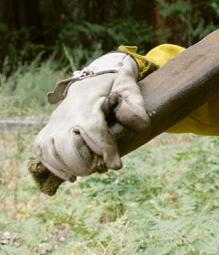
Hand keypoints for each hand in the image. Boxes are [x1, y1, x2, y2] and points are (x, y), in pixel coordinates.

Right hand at [32, 53, 149, 182]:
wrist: (93, 79)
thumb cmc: (115, 85)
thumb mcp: (130, 88)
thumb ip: (135, 105)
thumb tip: (141, 125)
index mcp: (88, 104)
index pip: (92, 129)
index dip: (104, 149)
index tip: (116, 165)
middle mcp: (66, 114)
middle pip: (66, 144)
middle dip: (83, 162)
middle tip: (100, 167)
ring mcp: (55, 122)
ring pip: (50, 150)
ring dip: (67, 167)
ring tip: (86, 173)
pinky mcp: (48, 130)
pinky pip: (42, 151)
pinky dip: (54, 167)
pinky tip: (70, 175)